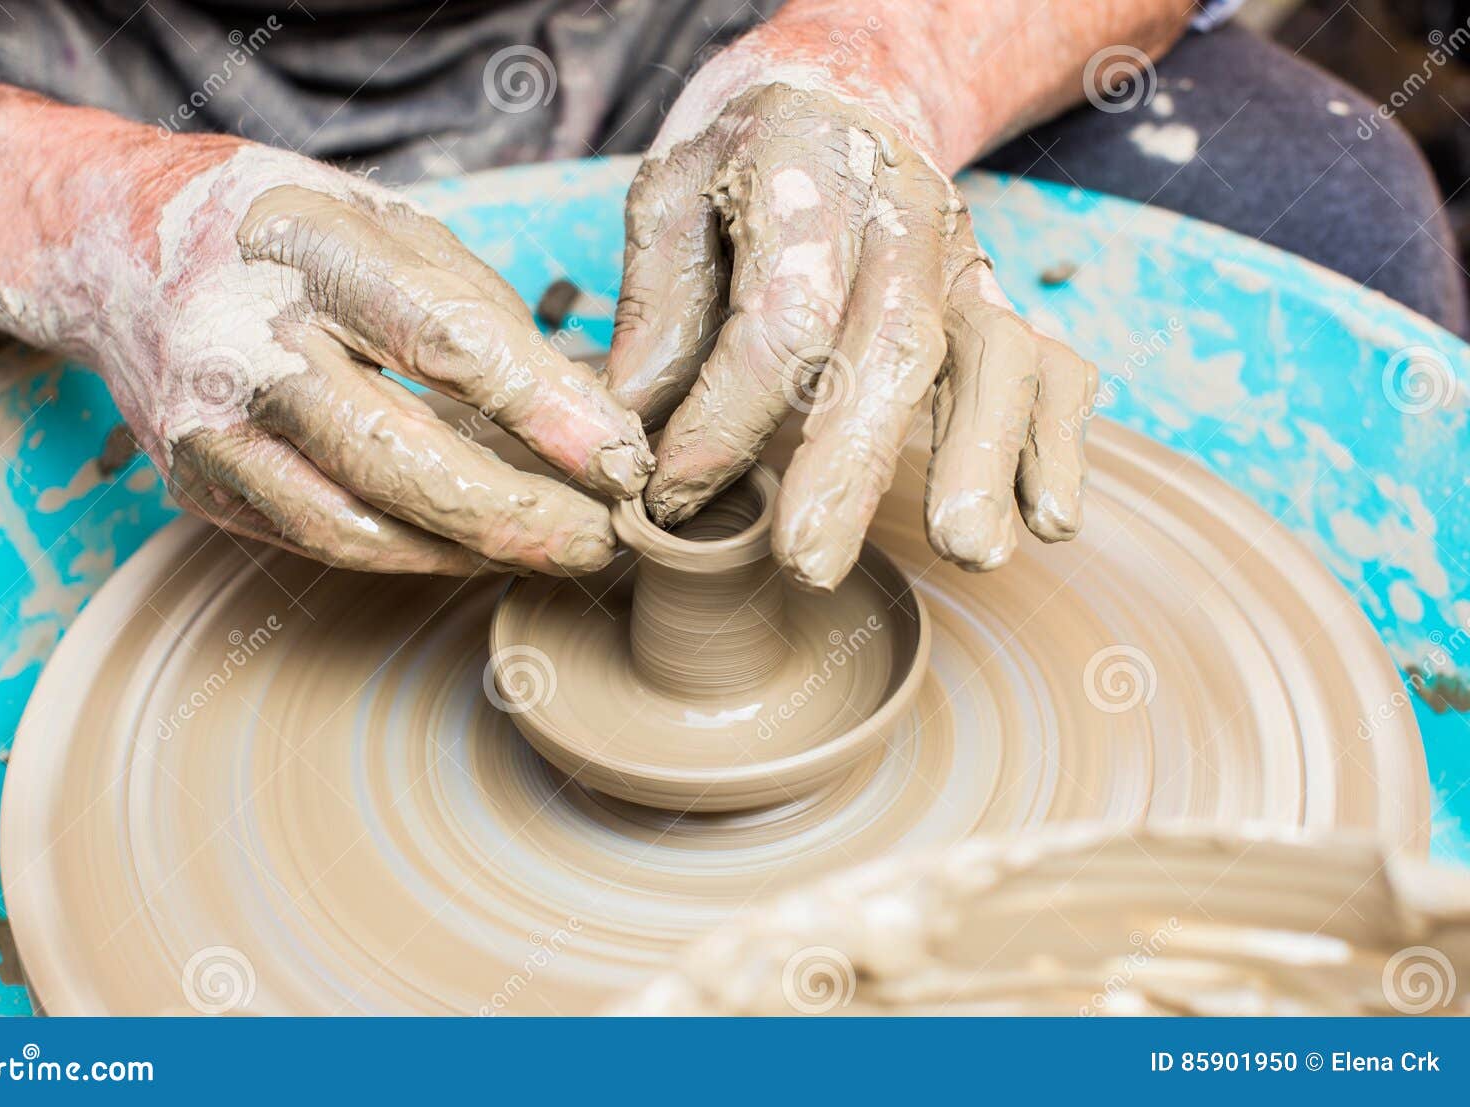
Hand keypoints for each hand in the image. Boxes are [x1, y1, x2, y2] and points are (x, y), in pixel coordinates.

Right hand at [38, 140, 653, 574]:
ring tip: (559, 550)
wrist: (121, 251)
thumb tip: (589, 420)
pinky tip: (481, 548)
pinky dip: (416, 554)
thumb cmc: (291, 234)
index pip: (442, 339)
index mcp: (306, 250)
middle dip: (519, 515)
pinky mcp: (199, 487)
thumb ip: (482, 315)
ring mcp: (208, 427)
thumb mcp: (391, 230)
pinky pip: (324, 542)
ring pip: (358, 526)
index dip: (544, 410)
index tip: (624, 460)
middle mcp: (241, 343)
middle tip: (607, 538)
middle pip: (395, 457)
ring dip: (475, 553)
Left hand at [608, 61, 1097, 590]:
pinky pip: (1054, 367)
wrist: (850, 82)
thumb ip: (659, 305)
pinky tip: (1050, 519)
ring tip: (967, 551)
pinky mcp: (999, 299)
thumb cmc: (749, 154)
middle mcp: (905, 215)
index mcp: (810, 175)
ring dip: (982, 459)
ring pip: (994, 358)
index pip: (780, 313)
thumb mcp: (673, 193)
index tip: (670, 492)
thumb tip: (636, 423)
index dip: (726, 415)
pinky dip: (1059, 443)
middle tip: (808, 560)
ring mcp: (965, 260)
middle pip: (893, 344)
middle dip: (852, 462)